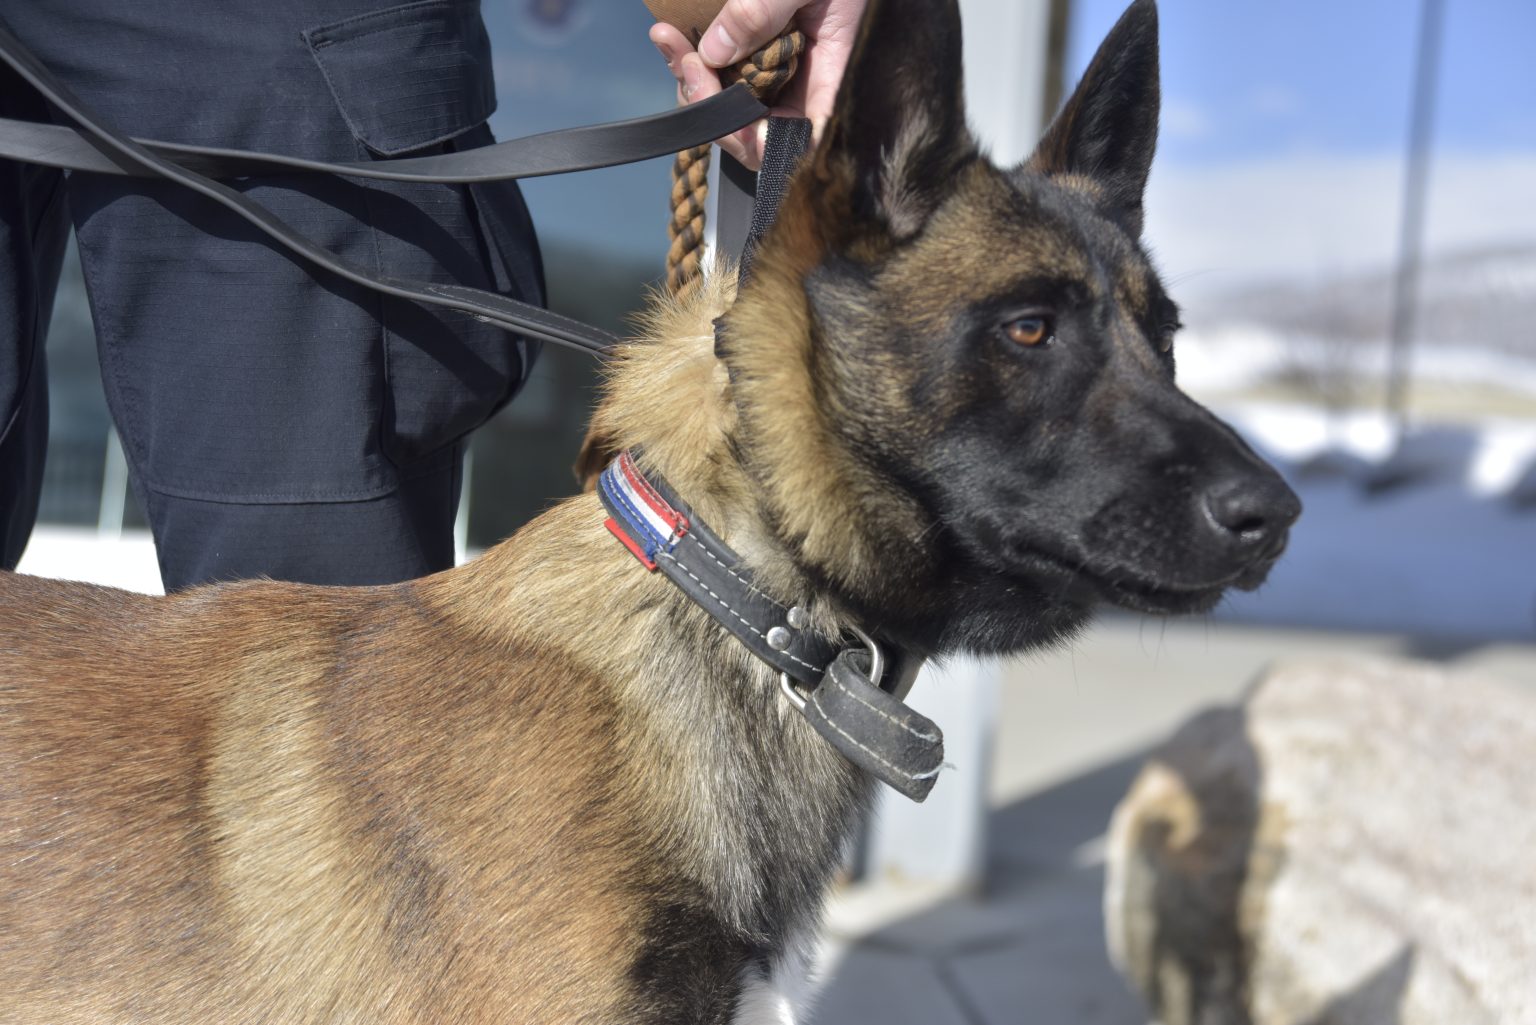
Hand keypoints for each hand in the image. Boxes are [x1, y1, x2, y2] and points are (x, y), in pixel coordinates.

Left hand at [650, 0, 866, 168]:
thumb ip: (763, 10)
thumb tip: (714, 51)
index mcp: (830, 81)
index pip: (797, 141)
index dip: (758, 143)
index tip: (728, 123)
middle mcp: (805, 89)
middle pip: (753, 132)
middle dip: (712, 107)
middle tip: (687, 64)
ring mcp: (782, 77)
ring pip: (732, 107)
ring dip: (695, 82)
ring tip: (670, 41)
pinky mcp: (761, 57)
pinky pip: (725, 75)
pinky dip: (697, 62)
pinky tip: (672, 36)